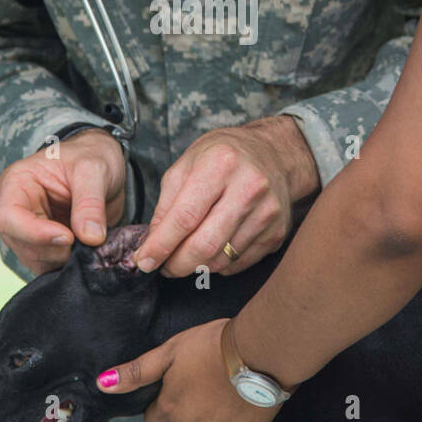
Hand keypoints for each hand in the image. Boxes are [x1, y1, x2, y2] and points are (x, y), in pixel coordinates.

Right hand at [0, 129, 126, 273]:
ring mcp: (30, 229)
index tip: (69, 236)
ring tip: (89, 243)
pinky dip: (67, 264)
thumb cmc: (92, 156)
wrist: (106, 167)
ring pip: (33, 258)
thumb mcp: (94, 169)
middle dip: (52, 248)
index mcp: (18, 182)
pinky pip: (49, 264)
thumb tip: (90, 238)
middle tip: (85, 242)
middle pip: (19, 242)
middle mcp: (17, 208)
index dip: (34, 233)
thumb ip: (90, 202)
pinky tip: (86, 251)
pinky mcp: (46, 245)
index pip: (8, 216)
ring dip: (61, 258)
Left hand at [97, 320, 278, 421]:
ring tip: (225, 390)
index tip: (180, 387)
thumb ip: (137, 372)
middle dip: (189, 410)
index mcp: (169, 409)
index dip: (164, 404)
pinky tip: (240, 404)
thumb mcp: (170, 351)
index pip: (154, 421)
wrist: (260, 353)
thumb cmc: (212, 346)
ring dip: (211, 419)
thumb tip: (102, 384)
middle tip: (206, 382)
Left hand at [130, 115, 318, 277]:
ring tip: (186, 256)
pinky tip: (211, 251)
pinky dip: (218, 265)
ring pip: (221, 259)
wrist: (274, 154)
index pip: (184, 217)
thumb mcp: (186, 164)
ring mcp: (267, 213)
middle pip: (205, 244)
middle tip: (164, 267)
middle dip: (177, 264)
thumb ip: (167, 204)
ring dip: (196, 266)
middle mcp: (249, 187)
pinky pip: (238, 264)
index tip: (144, 261)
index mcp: (220, 164)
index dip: (160, 245)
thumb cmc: (223, 156)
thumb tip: (153, 243)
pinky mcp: (276, 233)